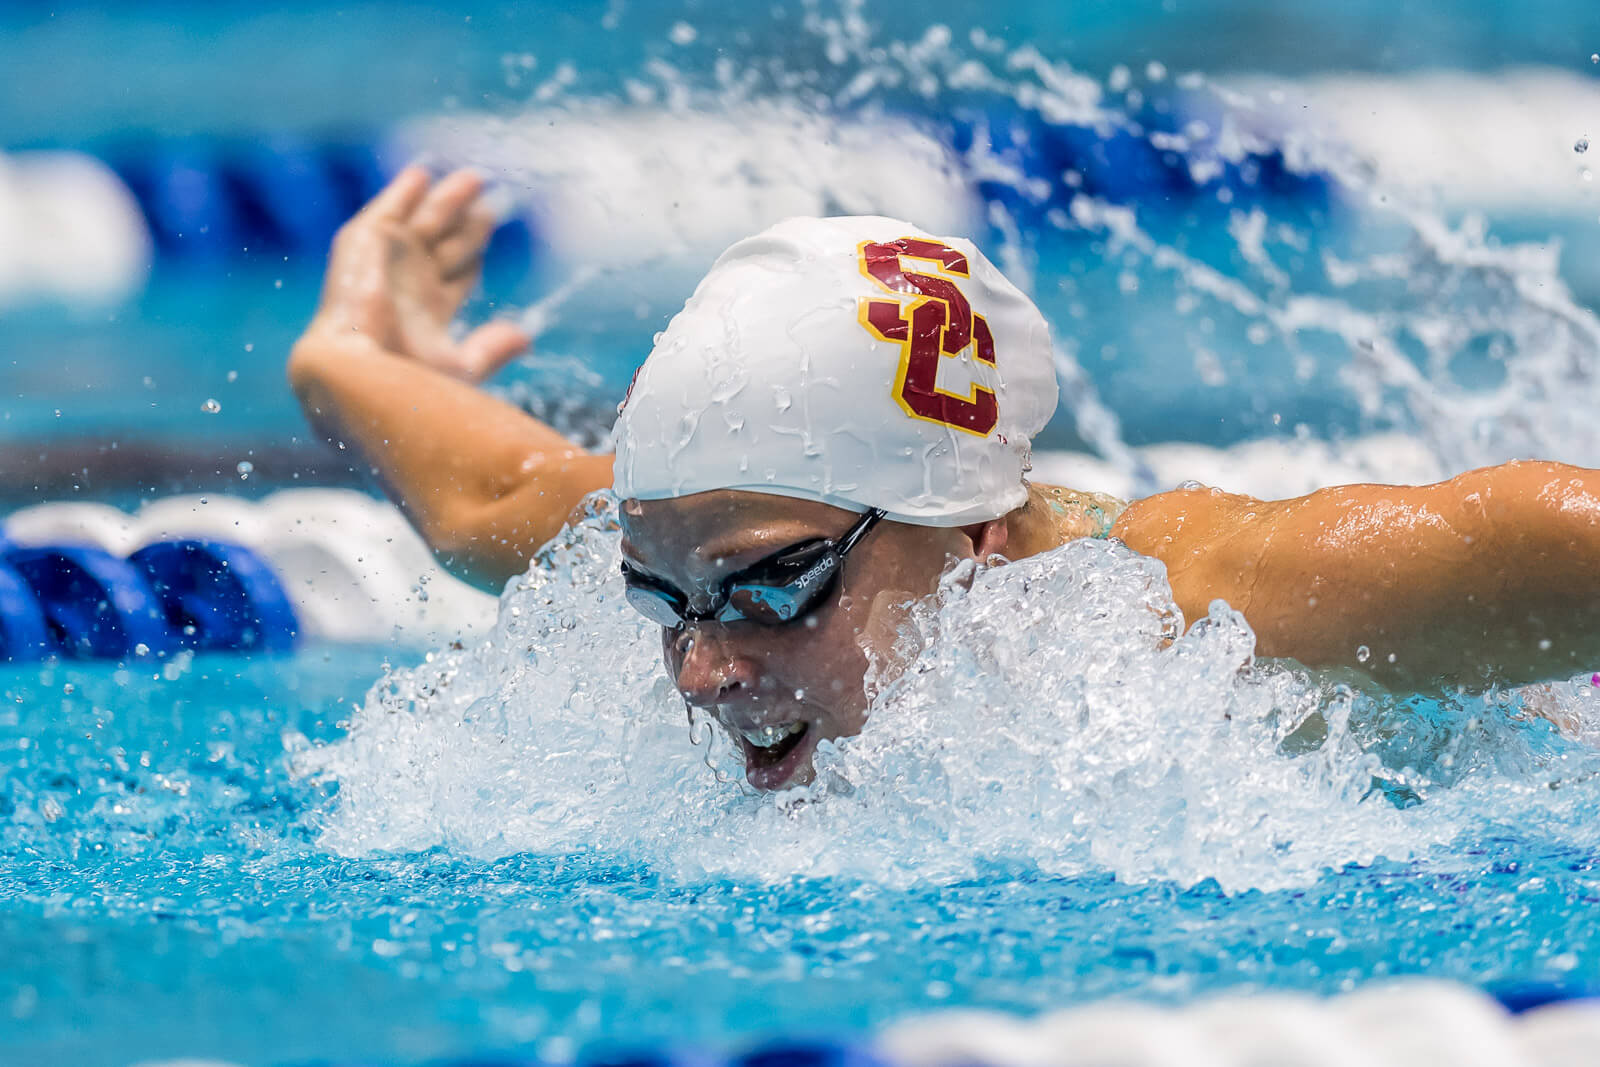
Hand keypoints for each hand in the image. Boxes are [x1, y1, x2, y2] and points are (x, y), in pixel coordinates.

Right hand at [307, 164, 528, 383]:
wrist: (357, 369)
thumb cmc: (406, 378)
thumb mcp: (462, 365)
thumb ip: (492, 348)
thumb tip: (526, 338)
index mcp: (430, 312)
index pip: (459, 274)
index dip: (476, 254)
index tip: (495, 234)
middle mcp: (409, 284)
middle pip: (448, 243)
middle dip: (471, 222)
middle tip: (497, 199)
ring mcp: (387, 263)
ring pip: (425, 222)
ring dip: (447, 199)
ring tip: (475, 176)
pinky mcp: (364, 244)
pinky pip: (385, 210)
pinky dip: (401, 192)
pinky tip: (420, 174)